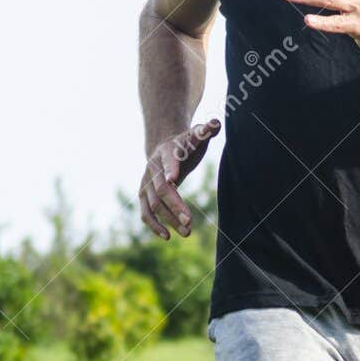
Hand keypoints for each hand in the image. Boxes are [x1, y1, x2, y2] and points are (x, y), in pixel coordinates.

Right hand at [139, 120, 219, 239]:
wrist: (163, 146)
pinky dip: (154, 225)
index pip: (169, 159)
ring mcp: (146, 182)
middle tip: (190, 221)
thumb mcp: (196, 134)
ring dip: (169, 219)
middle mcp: (153, 167)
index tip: (174, 178)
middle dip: (175, 205)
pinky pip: (145, 213)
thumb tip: (215, 123)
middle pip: (162, 188)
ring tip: (187, 232)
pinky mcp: (144, 195)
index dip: (171, 168)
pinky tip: (168, 237)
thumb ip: (205, 130)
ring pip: (154, 204)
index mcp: (167, 151)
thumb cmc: (185, 143)